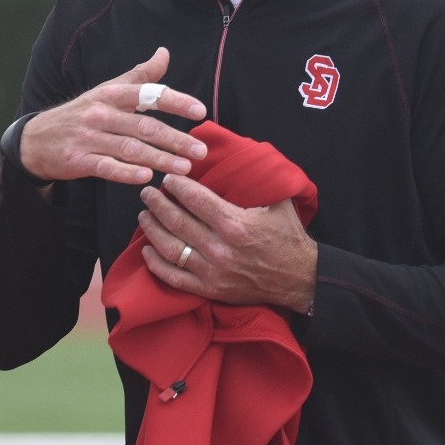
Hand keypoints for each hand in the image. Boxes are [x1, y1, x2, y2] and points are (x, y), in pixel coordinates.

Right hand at [19, 47, 207, 184]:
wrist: (36, 139)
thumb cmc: (81, 114)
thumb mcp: (107, 90)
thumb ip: (139, 76)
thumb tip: (164, 53)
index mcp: (111, 95)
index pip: (148, 95)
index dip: (175, 102)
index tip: (200, 111)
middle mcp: (101, 114)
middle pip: (144, 126)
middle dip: (175, 139)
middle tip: (200, 151)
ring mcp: (89, 138)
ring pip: (130, 149)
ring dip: (159, 159)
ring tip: (184, 168)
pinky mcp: (78, 160)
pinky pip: (106, 167)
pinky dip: (126, 172)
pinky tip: (146, 177)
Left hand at [136, 173, 316, 312]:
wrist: (300, 279)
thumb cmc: (288, 237)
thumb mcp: (278, 202)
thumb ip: (256, 180)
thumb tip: (237, 154)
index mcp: (235, 224)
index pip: (194, 199)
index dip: (176, 186)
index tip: (168, 179)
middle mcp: (219, 248)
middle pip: (176, 221)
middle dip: (157, 203)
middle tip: (147, 193)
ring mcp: (212, 272)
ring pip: (170, 248)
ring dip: (152, 229)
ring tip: (144, 215)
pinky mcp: (210, 289)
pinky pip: (174, 277)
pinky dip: (156, 264)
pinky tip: (147, 249)